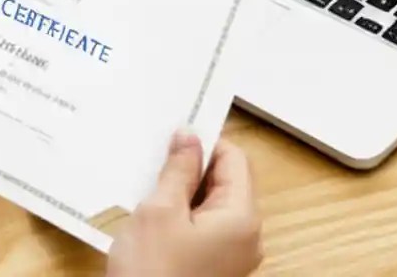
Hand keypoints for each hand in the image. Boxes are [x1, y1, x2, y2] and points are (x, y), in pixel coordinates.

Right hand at [107, 132, 263, 276]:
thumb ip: (178, 169)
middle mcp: (245, 238)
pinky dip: (181, 217)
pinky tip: (153, 220)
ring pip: (210, 207)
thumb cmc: (153, 276)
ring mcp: (231, 256)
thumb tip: (188, 138)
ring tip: (150, 193)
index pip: (234, 159)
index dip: (206, 142)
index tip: (176, 133)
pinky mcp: (213, 269)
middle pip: (225, 183)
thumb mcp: (160, 211)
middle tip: (156, 163)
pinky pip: (203, 229)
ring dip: (182, 194)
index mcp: (242, 218)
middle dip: (191, 169)